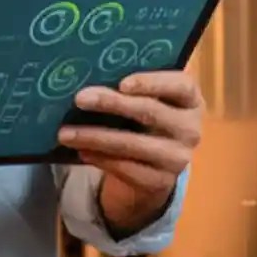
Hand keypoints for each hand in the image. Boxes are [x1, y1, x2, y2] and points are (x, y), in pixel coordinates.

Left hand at [58, 71, 203, 233]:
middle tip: (80, 98)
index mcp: (191, 100)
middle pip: (150, 112)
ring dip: (95, 137)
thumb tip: (90, 74)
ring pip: (131, 144)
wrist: (158, 165)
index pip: (181, 86)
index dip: (152, 83)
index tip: (122, 82)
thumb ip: (133, 87)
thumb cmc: (149, 118)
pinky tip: (80, 150)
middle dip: (112, 103)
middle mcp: (190, 129)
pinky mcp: (160, 182)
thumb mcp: (151, 99)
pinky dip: (99, 158)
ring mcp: (177, 159)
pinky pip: (125, 169)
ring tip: (66, 132)